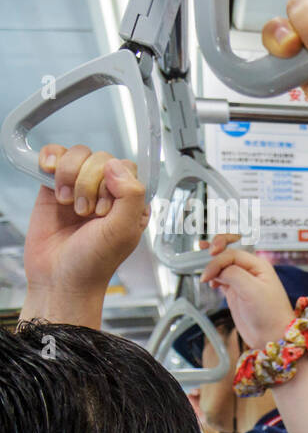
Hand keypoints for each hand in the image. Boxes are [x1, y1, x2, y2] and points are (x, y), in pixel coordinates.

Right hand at [24, 145, 148, 299]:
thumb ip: (130, 196)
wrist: (58, 278)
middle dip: (90, 184)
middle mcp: (107, 191)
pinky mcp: (53, 186)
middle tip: (86, 213)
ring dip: (71, 177)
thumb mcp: (123, 231)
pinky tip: (53, 185)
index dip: (114, 182)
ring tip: (69, 205)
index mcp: (130, 202)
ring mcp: (80, 186)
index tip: (104, 210)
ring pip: (79, 154)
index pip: (127, 167)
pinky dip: (51, 161)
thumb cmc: (94, 262)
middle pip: (102, 159)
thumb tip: (115, 165)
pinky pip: (54, 154)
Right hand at [198, 235, 293, 350]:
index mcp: (258, 265)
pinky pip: (221, 278)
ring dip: (211, 264)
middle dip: (213, 252)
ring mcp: (242, 280)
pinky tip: (210, 282)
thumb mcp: (252, 290)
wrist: (272, 336)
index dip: (217, 260)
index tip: (208, 274)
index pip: (232, 254)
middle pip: (227, 253)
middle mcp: (250, 270)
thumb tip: (217, 269)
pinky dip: (213, 277)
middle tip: (200, 254)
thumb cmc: (270, 314)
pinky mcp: (236, 291)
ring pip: (222, 265)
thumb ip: (234, 274)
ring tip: (200, 265)